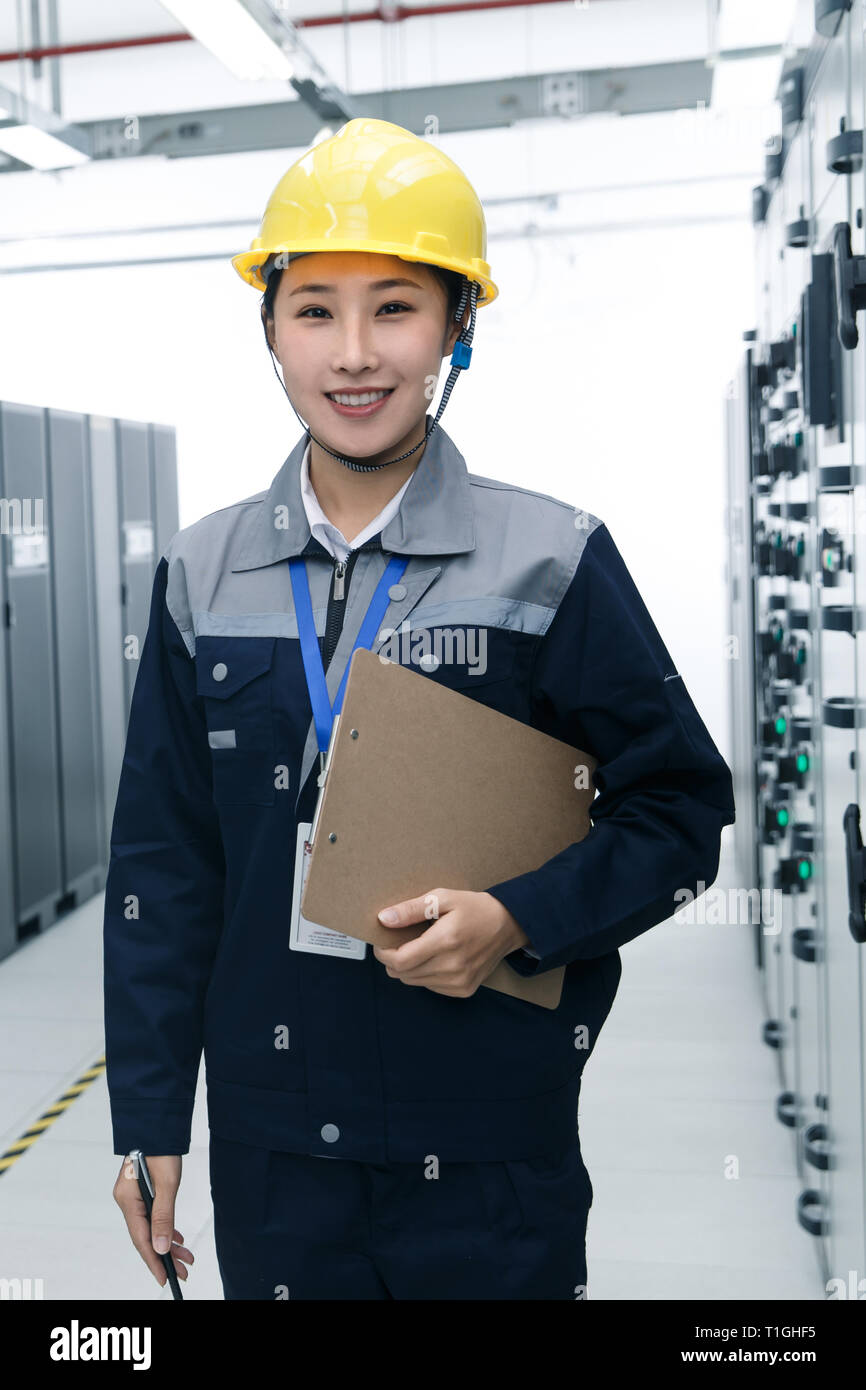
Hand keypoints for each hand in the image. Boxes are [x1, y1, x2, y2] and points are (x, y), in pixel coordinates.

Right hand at [113, 1154, 193, 1287]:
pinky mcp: (142, 1191)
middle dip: (165, 1256)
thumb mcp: (166, 1184)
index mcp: (128, 1199)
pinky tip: (177, 1239)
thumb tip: (161, 1248)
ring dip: (168, 1244)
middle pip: (145, 1236)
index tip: (165, 1279)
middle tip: (184, 1272)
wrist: (157, 1124)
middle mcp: (127, 1200)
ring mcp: (133, 1196)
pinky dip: (165, 1228)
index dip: (153, 1260)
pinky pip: (152, 1217)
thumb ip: (163, 1216)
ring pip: (150, 1228)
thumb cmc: (161, 1148)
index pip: (141, 1238)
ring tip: (186, 1259)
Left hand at [374, 888, 530, 997]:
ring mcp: (459, 981)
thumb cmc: (474, 908)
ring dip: (409, 967)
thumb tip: (384, 919)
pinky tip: (435, 958)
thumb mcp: (443, 898)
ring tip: (420, 948)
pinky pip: (430, 987)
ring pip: (414, 982)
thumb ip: (411, 909)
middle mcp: (452, 966)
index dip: (383, 953)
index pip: (399, 961)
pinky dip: (425, 974)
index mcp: (445, 941)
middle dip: (393, 959)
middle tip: (399, 942)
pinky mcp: (464, 989)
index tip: (382, 942)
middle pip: (403, 974)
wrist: (507, 925)